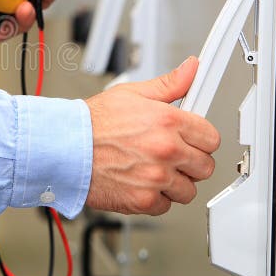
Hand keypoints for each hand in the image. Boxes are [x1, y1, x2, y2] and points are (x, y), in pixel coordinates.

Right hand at [85, 56, 220, 214]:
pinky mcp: (144, 200)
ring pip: (188, 190)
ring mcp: (156, 178)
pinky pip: (166, 206)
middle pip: (205, 166)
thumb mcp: (131, 94)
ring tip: (153, 170)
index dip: (200, 138)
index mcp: (167, 121)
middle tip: (171, 155)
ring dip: (175, 183)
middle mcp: (166, 150)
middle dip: (190, 161)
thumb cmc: (91, 123)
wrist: (64, 148)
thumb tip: (191, 69)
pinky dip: (155, 198)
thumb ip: (168, 85)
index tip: (191, 139)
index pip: (211, 137)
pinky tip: (140, 182)